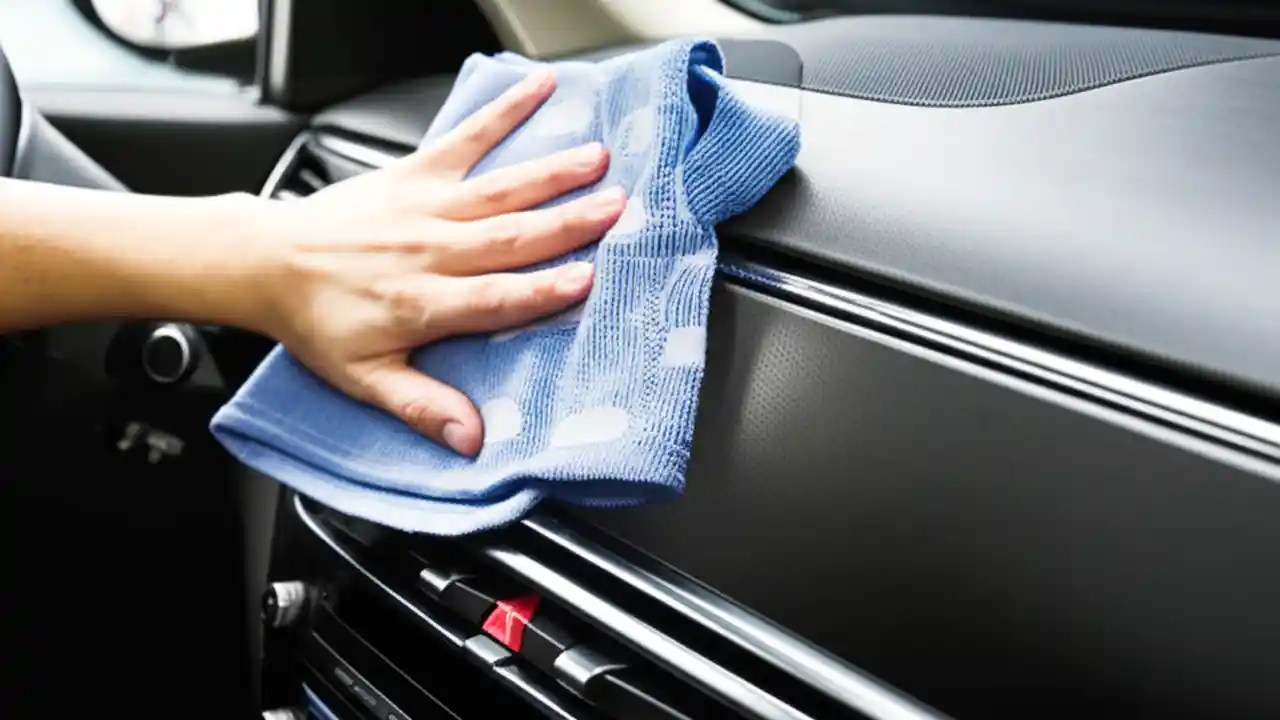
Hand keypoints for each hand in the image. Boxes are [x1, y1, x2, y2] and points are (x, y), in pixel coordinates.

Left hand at [256, 69, 623, 455]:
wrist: (268, 263)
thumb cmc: (320, 321)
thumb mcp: (364, 379)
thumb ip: (422, 406)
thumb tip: (470, 439)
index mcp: (422, 304)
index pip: (493, 299)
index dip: (540, 290)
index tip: (584, 280)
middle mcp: (429, 251)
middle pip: (509, 238)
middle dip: (566, 223)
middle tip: (616, 209)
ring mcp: (425, 207)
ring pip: (498, 191)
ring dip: (550, 174)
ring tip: (597, 161)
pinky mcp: (416, 174)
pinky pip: (465, 139)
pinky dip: (501, 114)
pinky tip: (538, 91)